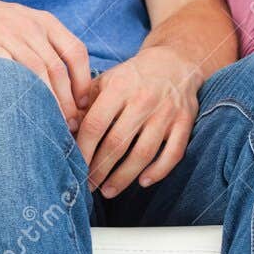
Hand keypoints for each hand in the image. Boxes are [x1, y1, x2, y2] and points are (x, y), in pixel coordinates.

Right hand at [0, 0, 91, 128]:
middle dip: (68, 101)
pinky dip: (20, 91)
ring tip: (53, 123)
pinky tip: (25, 108)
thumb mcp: (25, 26)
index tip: (84, 105)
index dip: (84, 82)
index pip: (76, 53)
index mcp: (45, 21)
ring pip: (38, 72)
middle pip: (58, 68)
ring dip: (49, 101)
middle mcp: (29, 25)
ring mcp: (6, 32)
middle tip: (71, 125)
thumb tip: (74, 87)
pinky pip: (9, 71)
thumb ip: (47, 47)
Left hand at [76, 46, 201, 196]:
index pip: (96, 125)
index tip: (74, 165)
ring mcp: (166, 115)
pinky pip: (173, 154)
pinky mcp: (185, 124)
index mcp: (119, 89)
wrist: (175, 63)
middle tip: (88, 185)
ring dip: (124, 176)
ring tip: (109, 191)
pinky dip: (158, 171)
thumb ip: (86, 101)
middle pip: (117, 143)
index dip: (83, 149)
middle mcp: (143, 102)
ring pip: (143, 153)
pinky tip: (143, 182)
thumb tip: (68, 127)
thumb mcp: (107, 79)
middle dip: (100, 169)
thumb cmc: (134, 76)